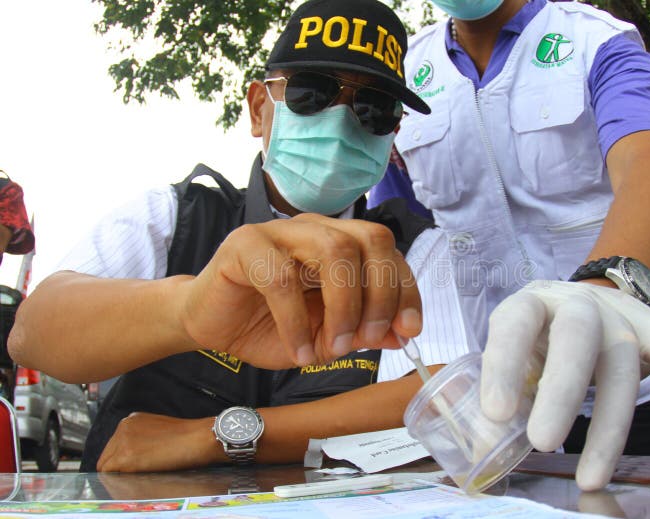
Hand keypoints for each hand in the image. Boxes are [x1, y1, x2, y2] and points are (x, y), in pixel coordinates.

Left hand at [97, 412, 218, 471]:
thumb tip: (135, 455)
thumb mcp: (159, 430)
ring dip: (119, 474)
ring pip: (106, 466)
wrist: (198, 438)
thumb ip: (142, 438)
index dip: (122, 459)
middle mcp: (123, 427)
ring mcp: (122, 441)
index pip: (113, 446)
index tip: (135, 466)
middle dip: (118, 467)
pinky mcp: (125, 457)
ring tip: (141, 475)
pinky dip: (120, 480)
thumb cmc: (188, 437)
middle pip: (107, 455)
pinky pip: (110, 474)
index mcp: (131, 420)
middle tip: (137, 474)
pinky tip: (138, 477)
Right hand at [175, 213, 421, 367]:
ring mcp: (281, 231)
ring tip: (335, 347)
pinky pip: (281, 279)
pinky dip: (296, 323)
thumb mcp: (326, 338)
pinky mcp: (244, 244)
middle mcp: (316, 229)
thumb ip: (362, 331)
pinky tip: (298, 351)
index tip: (410, 331)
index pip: (388, 253)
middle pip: (371, 240)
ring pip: (334, 251)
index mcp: (341, 243)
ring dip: (344, 306)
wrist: (212, 326)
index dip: (405, 291)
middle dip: (381, 294)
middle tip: (370, 338)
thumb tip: (402, 334)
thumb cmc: (270, 326)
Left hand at [480, 280, 649, 490]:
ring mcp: (618, 312)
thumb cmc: (538, 338)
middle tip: (542, 442)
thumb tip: (485, 449)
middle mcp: (575, 303)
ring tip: (591, 477)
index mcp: (530, 304)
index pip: (514, 325)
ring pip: (622, 360)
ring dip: (609, 423)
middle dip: (561, 392)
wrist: (579, 302)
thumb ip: (504, 395)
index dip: (503, 366)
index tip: (496, 414)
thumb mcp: (516, 355)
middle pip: (576, 337)